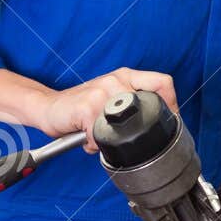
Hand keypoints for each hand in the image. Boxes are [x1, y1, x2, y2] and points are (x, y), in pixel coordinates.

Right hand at [37, 68, 178, 152]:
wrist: (48, 106)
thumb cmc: (81, 107)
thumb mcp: (111, 99)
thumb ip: (132, 105)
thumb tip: (160, 123)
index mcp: (126, 76)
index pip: (162, 82)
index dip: (172, 104)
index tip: (169, 122)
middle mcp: (116, 81)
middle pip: (148, 105)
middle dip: (140, 130)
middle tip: (129, 140)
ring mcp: (101, 93)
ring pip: (125, 125)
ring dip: (112, 139)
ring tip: (100, 137)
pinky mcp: (87, 107)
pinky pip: (101, 135)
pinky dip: (94, 144)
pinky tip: (87, 139)